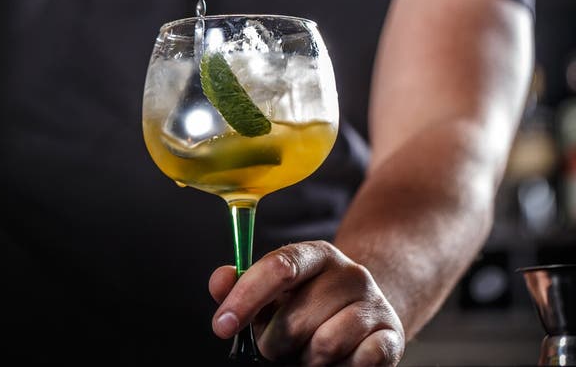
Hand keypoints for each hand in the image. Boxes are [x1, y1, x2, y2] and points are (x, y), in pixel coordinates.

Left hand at [210, 241, 404, 365]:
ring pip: (326, 343)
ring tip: (310, 353)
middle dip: (276, 343)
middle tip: (279, 347)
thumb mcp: (276, 292)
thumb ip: (242, 286)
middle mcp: (350, 272)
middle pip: (296, 317)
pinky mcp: (392, 335)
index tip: (223, 326)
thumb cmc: (310, 307)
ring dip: (309, 360)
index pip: (280, 265)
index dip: (247, 297)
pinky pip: (361, 361)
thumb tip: (220, 281)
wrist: (365, 317)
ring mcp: (374, 302)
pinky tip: (339, 361)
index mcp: (317, 254)